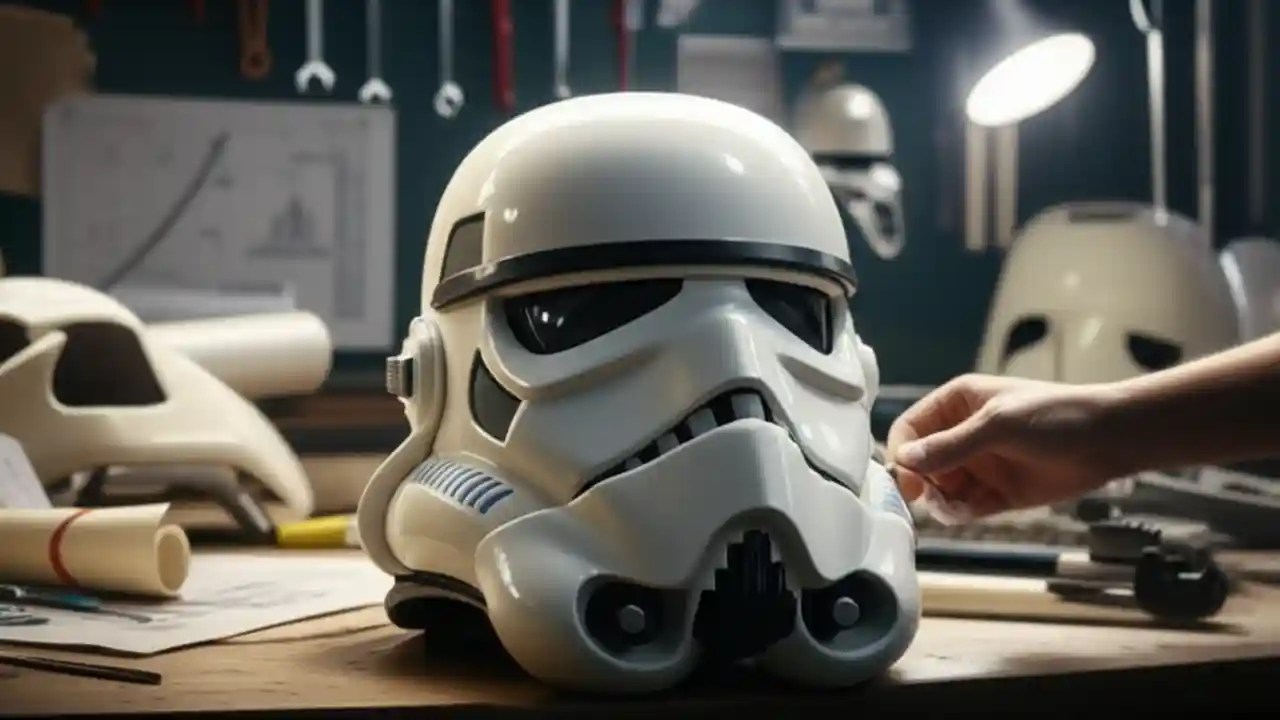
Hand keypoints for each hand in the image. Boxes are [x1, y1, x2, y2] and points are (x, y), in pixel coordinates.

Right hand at [886, 374, 1123, 522]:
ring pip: (938, 489)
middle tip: (925, 497)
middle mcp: (961, 434)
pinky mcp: (995, 494)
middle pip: (919, 463)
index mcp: (956, 404)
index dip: (902, 453)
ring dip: (939, 501)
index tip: (906, 477)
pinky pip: (962, 507)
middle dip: (919, 482)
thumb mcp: (998, 424)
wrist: (1109, 441)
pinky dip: (959, 513)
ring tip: (955, 507)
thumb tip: (903, 460)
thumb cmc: (1055, 417)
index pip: (910, 429)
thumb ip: (951, 445)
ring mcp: (978, 465)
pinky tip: (969, 511)